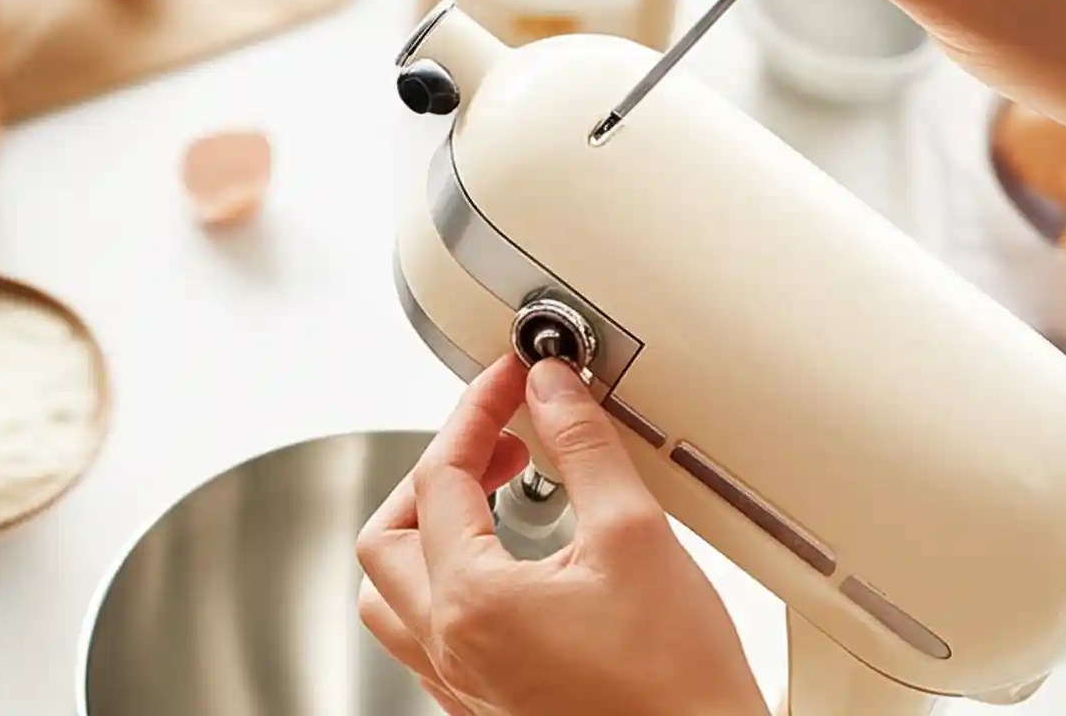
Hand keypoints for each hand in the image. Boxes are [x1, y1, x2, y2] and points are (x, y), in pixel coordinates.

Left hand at [357, 356, 768, 715]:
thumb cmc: (676, 682)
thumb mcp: (635, 535)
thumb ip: (583, 448)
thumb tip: (552, 391)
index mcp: (473, 602)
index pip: (441, 475)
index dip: (475, 411)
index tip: (509, 382)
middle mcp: (453, 649)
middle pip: (388, 535)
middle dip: (438, 470)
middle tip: (498, 439)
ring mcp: (465, 685)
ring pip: (390, 595)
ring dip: (426, 532)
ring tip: (486, 499)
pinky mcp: (488, 706)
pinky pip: (426, 638)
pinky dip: (445, 584)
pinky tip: (503, 568)